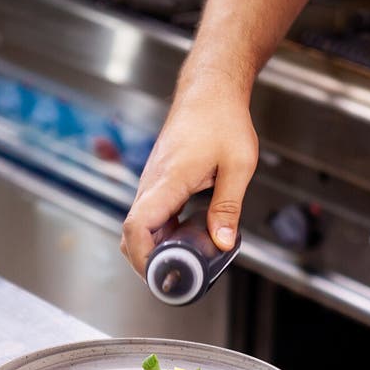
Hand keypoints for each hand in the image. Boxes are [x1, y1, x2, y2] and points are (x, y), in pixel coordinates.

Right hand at [120, 83, 257, 276]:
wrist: (209, 90)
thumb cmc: (222, 119)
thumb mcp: (238, 165)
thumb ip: (228, 207)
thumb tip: (222, 243)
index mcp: (168, 180)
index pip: (137, 226)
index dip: (142, 257)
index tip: (159, 274)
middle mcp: (152, 183)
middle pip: (131, 233)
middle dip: (146, 262)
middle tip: (175, 280)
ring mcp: (152, 183)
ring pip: (140, 226)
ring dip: (155, 249)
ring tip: (184, 264)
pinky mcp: (157, 183)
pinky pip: (150, 216)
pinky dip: (161, 234)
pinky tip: (185, 240)